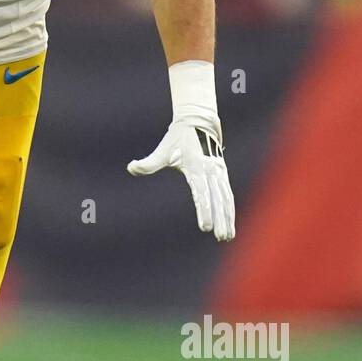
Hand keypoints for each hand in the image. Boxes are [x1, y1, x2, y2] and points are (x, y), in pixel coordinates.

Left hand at [127, 119, 235, 241]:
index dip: (205, 210)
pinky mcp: (222, 174)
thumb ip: (149, 163)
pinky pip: (227, 194)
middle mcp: (211, 171)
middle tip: (221, 238)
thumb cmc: (177, 139)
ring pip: (226, 198)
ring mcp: (219, 173)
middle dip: (220, 219)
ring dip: (228, 218)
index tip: (206, 227)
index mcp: (197, 167)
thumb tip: (131, 168)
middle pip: (218, 199)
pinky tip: (230, 224)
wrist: (197, 123)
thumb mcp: (163, 150)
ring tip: (228, 237)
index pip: (202, 193)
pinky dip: (230, 209)